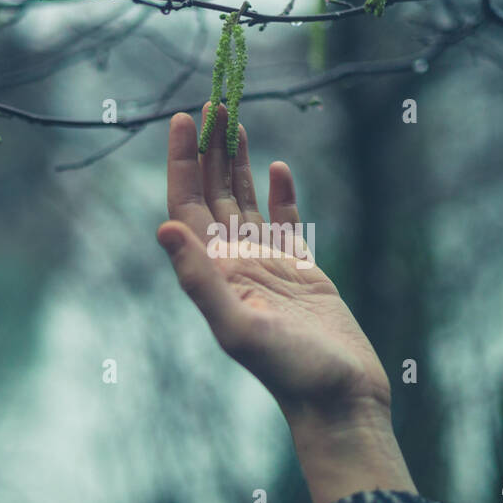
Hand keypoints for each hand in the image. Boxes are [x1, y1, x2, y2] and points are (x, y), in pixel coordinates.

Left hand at [156, 104, 416, 502]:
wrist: (340, 399)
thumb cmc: (290, 371)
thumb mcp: (238, 327)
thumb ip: (199, 279)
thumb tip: (162, 228)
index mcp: (213, 272)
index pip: (187, 205)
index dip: (181, 162)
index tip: (183, 119)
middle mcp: (234, 264)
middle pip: (212, 195)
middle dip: (208, 150)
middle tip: (212, 103)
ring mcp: (268, 265)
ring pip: (245, 201)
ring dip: (236, 163)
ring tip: (234, 121)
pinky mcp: (302, 270)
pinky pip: (287, 221)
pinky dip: (281, 193)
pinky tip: (278, 166)